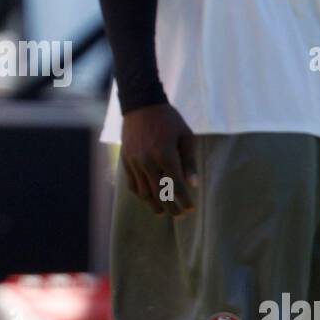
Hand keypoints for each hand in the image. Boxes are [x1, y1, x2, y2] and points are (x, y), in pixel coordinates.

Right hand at [121, 101, 197, 216]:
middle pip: (159, 194)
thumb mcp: (186, 136)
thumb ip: (189, 161)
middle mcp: (148, 162)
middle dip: (171, 208)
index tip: (191, 209)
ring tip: (163, 211)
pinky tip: (148, 199)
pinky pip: (132, 185)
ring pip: (144, 193)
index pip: (176, 186)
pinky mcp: (126, 161)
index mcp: (166, 155)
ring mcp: (135, 162)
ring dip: (154, 205)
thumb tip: (193, 184)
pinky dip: (141, 195)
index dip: (184, 200)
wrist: (141, 104)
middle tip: (179, 214)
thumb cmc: (168, 119)